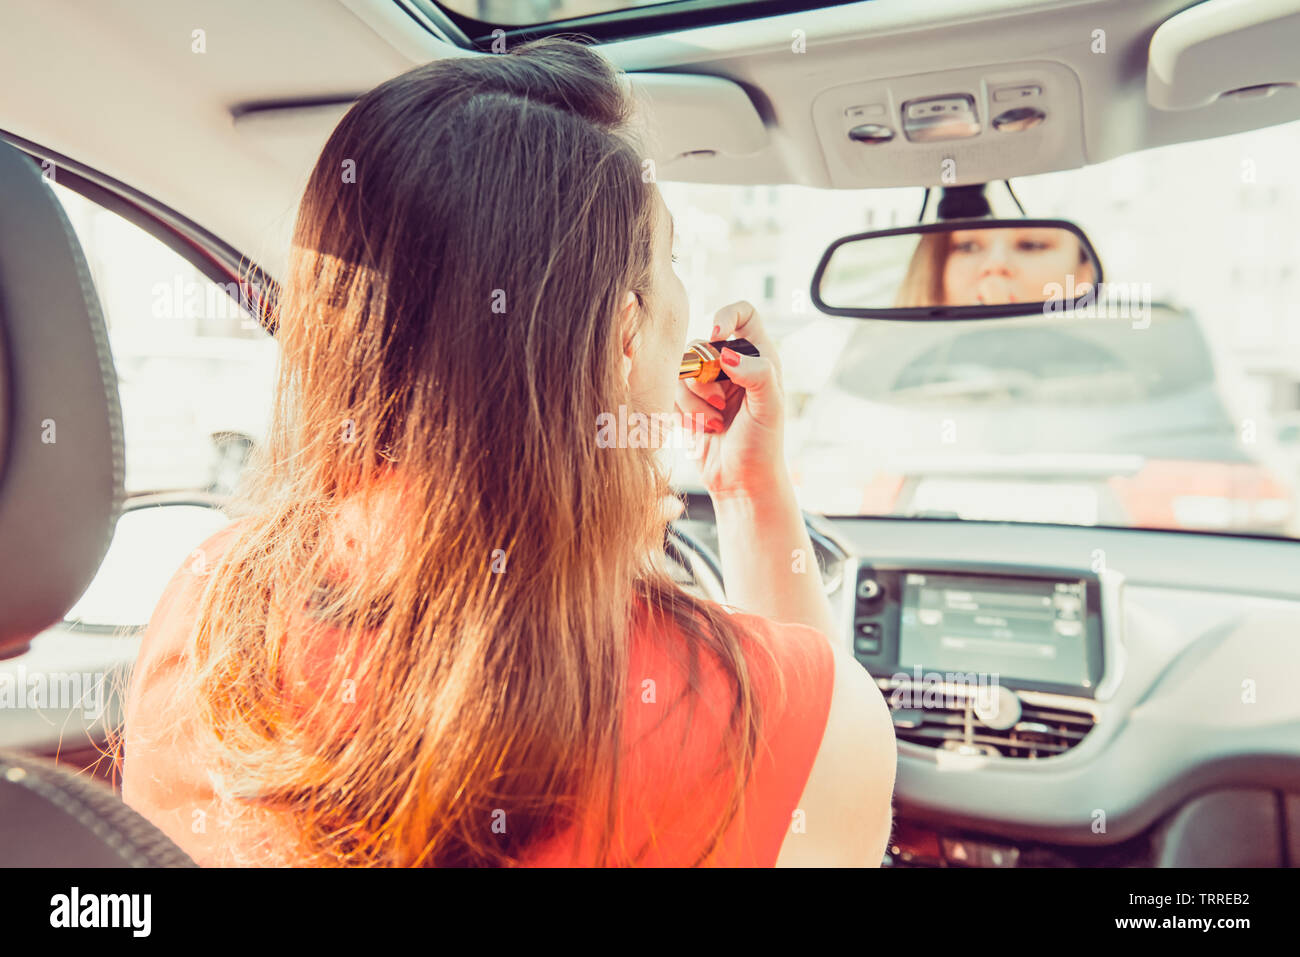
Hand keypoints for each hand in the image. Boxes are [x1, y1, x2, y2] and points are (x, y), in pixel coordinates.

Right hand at [674, 301, 787, 500]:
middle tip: (723, 404)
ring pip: (683, 369)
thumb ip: (756, 374)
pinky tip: (702, 429)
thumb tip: (724, 353)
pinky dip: (684, 412)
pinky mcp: (688, 402)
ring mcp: (709, 383)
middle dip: (706, 376)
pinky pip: (671, 391)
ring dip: (695, 400)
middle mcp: (733, 364)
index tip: (717, 334)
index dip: (726, 315)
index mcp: (759, 357)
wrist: (740, 482)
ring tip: (714, 423)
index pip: (743, 313)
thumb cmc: (762, 446)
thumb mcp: (769, 408)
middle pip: (702, 343)